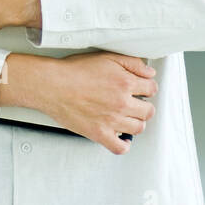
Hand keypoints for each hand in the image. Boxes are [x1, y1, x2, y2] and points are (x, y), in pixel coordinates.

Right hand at [40, 53, 157, 154]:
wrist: (52, 85)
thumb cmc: (74, 70)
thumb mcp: (106, 57)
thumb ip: (132, 63)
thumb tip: (149, 72)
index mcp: (125, 82)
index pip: (151, 88)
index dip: (148, 88)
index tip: (143, 89)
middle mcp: (122, 103)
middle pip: (148, 111)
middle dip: (144, 106)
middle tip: (135, 103)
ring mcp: (112, 120)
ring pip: (138, 128)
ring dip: (135, 122)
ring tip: (127, 117)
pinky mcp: (100, 134)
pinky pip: (120, 147)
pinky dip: (124, 144)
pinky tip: (122, 138)